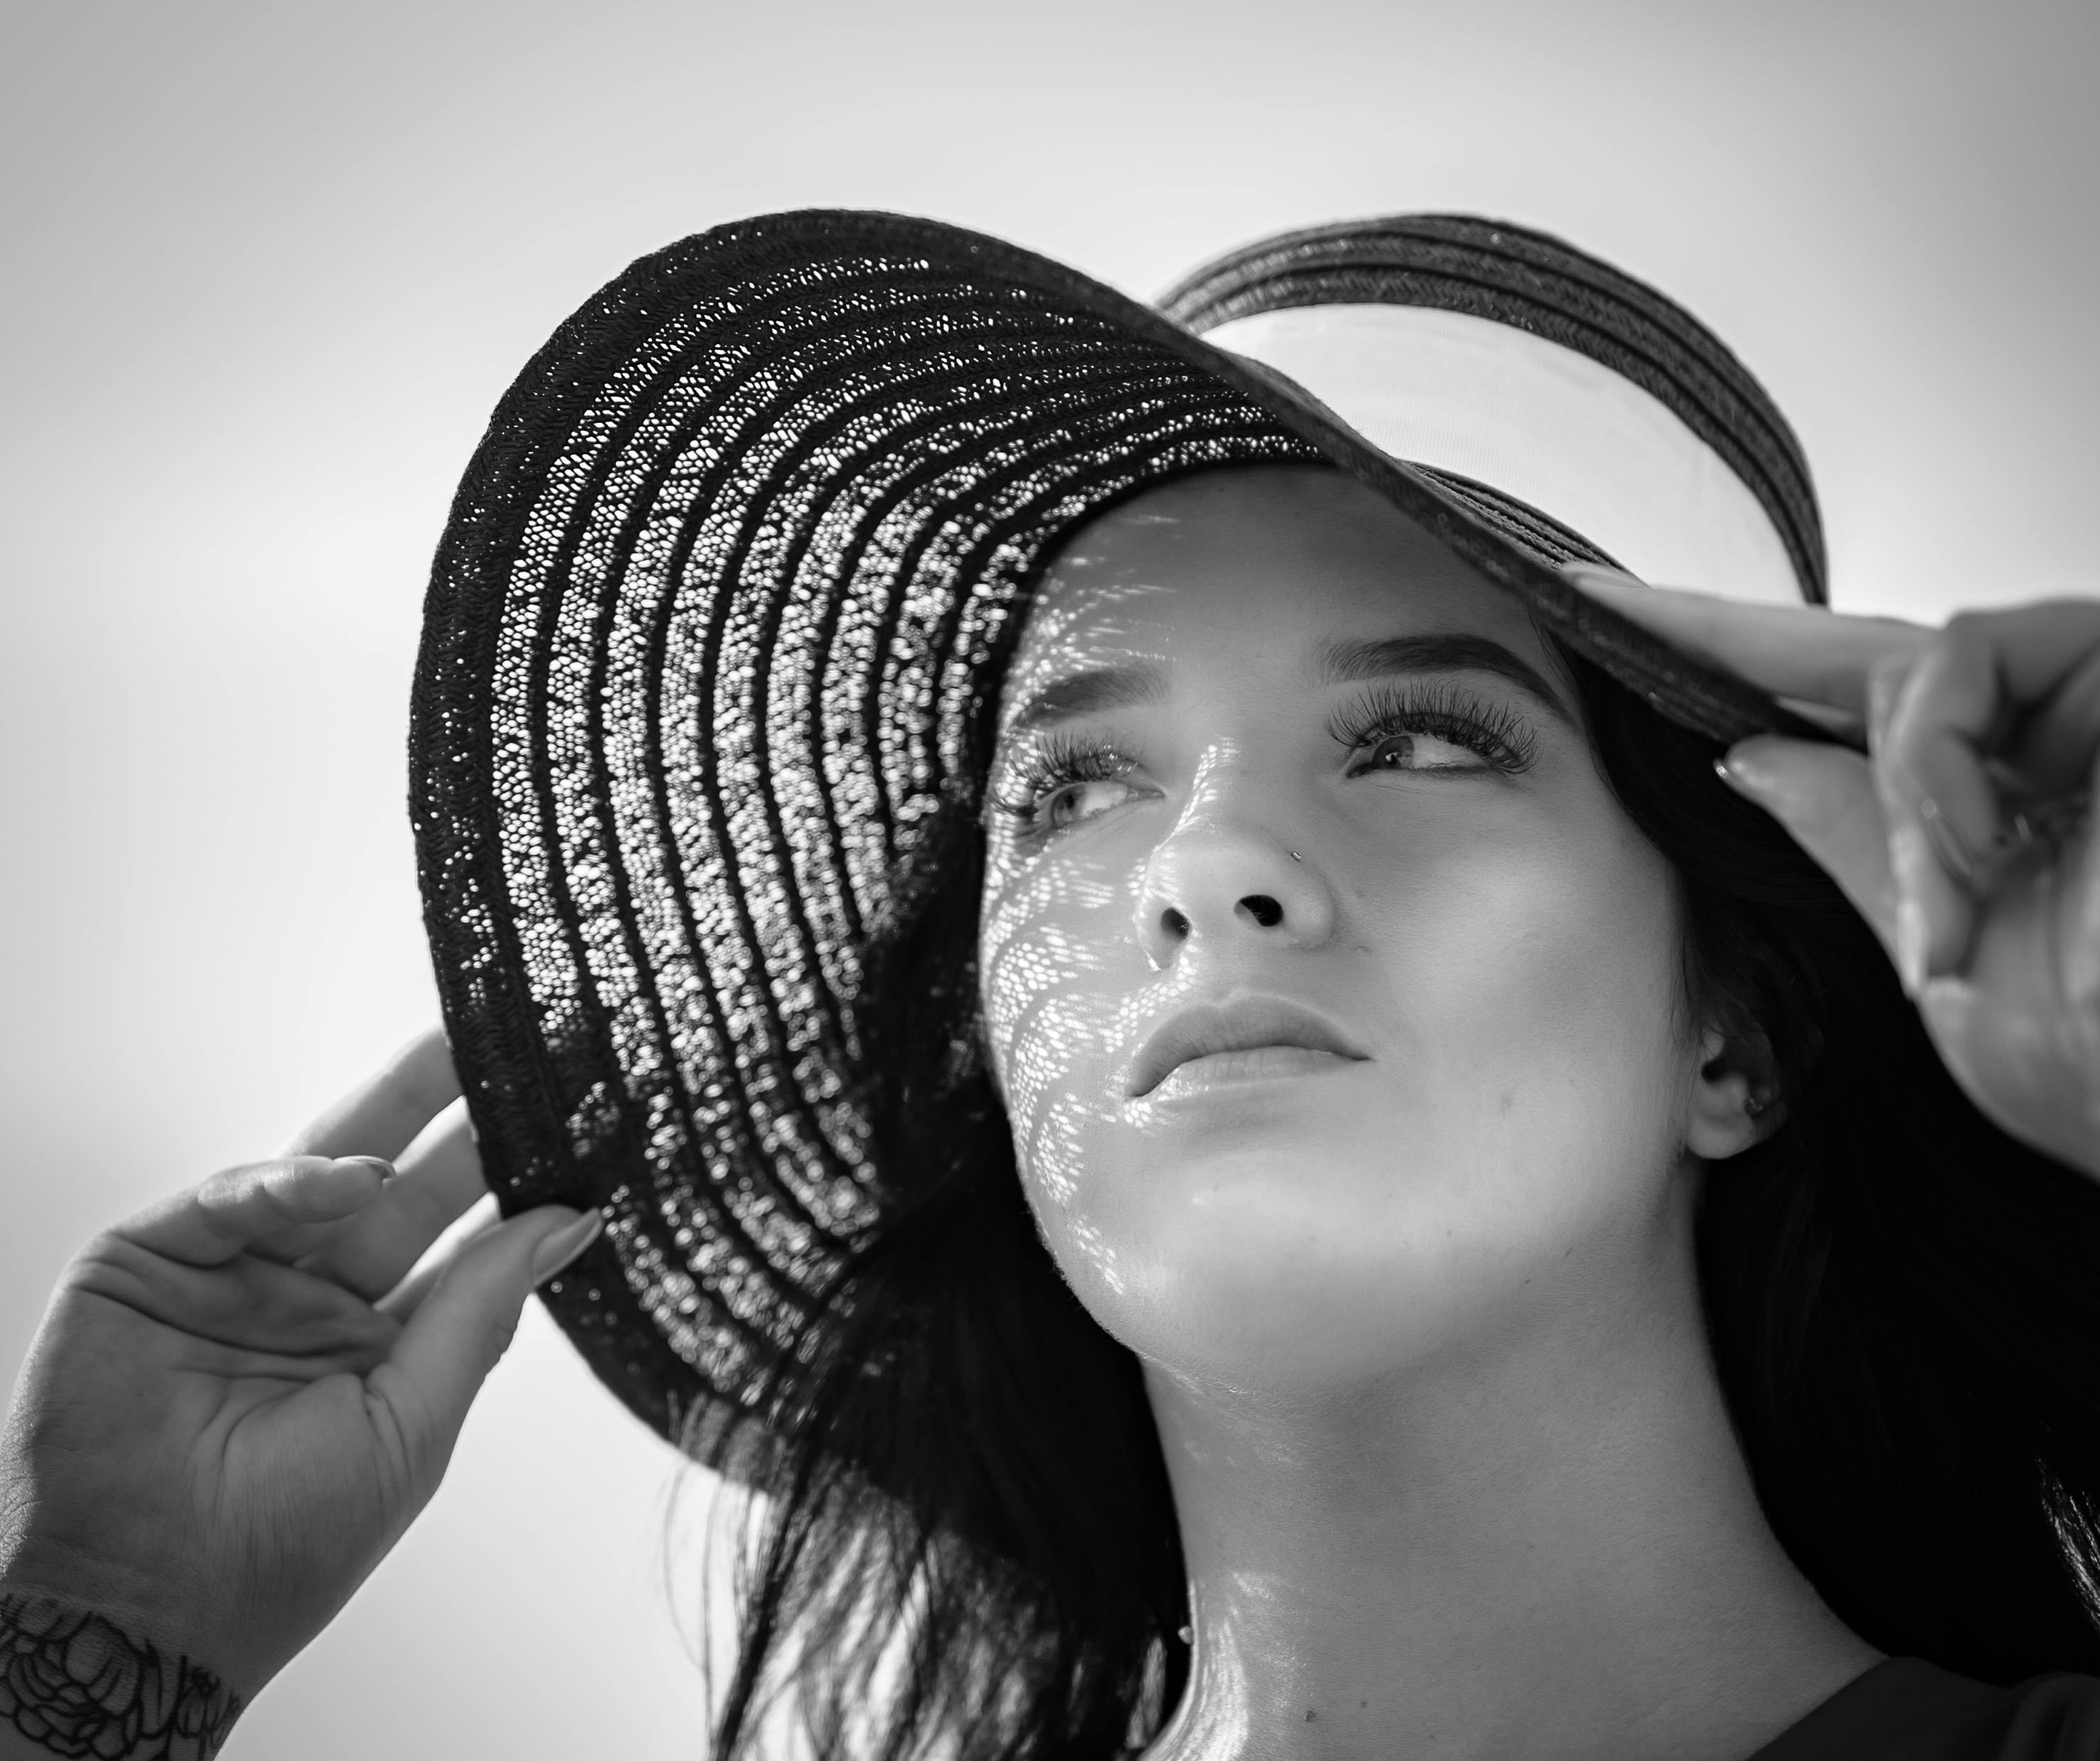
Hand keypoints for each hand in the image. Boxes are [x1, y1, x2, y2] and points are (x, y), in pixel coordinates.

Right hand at [0, 1029, 601, 1713]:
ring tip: (461, 1052)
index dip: (513, 1184)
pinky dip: (290, 1180)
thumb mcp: (412, 1421)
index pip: (457, 1240)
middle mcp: (307, 1300)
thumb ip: (481, 1312)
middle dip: (457, 1121)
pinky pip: (230, 1201)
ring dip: (389, 1111)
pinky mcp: (149, 1263)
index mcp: (375, 1343)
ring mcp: (229, 1277)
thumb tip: (573, 1223)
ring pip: (318, 1169)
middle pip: (396, 1189)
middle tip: (522, 1050)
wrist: (144, 1608)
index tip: (581, 1127)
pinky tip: (351, 1173)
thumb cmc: (286, 1544)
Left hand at [1566, 568, 2099, 1180]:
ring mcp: (2090, 703)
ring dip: (1890, 780)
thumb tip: (1753, 756)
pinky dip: (1935, 751)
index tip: (1601, 617)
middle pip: (1869, 659)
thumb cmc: (2095, 1073)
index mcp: (1995, 813)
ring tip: (1944, 896)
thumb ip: (1860, 845)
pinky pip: (1967, 655)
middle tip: (1592, 602)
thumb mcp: (1940, 965)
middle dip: (1730, 642)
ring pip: (1911, 663)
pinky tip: (1970, 847)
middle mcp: (2045, 744)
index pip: (1849, 714)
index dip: (1728, 660)